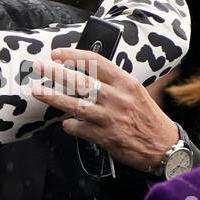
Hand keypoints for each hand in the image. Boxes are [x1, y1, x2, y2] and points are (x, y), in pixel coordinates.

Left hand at [31, 48, 181, 172]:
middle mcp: (117, 97)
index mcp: (126, 82)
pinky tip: (66, 123)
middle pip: (80, 81)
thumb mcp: (136, 92)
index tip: (56, 54)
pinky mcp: (105, 136)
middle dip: (56, 72)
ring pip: (75, 104)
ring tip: (36, 90)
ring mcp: (110, 117)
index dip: (73, 56)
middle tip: (38, 66)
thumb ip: (114, 82)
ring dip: (53, 97)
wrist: (163, 146)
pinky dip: (69, 125)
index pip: (96, 62)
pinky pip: (79, 128)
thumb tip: (86, 71)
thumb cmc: (147, 118)